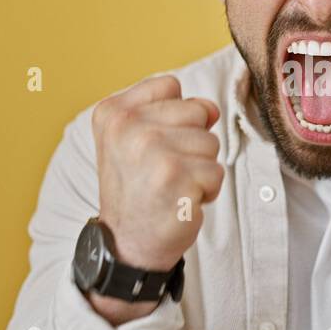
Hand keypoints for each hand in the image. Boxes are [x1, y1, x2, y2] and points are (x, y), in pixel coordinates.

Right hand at [88, 75, 222, 322]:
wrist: (127, 244)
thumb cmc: (139, 187)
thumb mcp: (136, 138)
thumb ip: (170, 110)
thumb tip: (212, 109)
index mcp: (113, 112)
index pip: (170, 85)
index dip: (173, 116)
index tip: (150, 144)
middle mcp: (127, 128)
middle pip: (198, 111)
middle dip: (191, 143)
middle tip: (163, 170)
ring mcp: (151, 152)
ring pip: (211, 143)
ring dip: (200, 168)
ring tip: (171, 186)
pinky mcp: (176, 178)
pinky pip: (217, 171)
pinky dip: (207, 190)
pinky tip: (180, 201)